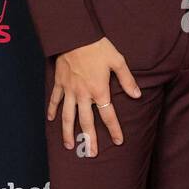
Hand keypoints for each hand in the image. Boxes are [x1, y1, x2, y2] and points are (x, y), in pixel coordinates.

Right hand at [48, 37, 139, 154]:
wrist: (75, 35)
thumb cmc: (98, 47)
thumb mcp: (118, 61)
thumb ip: (127, 80)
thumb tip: (137, 95)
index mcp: (99, 90)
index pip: (108, 115)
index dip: (114, 129)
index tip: (118, 141)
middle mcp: (83, 94)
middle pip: (86, 122)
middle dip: (90, 139)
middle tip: (91, 154)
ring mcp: (69, 90)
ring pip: (68, 116)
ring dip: (68, 132)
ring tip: (69, 145)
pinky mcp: (59, 83)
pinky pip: (55, 100)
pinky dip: (52, 110)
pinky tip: (52, 120)